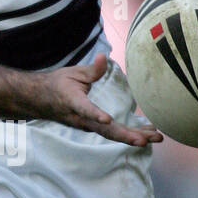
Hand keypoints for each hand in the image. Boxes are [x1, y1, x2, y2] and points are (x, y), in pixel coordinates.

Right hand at [37, 53, 162, 145]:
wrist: (40, 101)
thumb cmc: (57, 85)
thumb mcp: (73, 73)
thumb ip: (91, 70)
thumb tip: (104, 57)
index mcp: (74, 103)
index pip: (85, 109)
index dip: (95, 115)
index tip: (106, 120)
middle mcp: (82, 119)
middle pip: (106, 130)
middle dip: (127, 136)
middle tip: (146, 140)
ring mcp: (88, 125)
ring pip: (112, 134)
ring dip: (134, 137)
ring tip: (156, 137)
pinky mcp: (93, 127)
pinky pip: (113, 132)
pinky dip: (130, 133)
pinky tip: (147, 133)